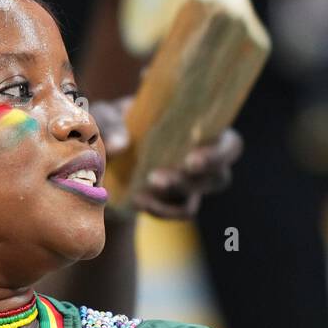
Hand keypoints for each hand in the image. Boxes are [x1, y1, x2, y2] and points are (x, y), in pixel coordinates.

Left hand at [92, 96, 242, 218]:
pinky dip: (162, 208)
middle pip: (222, 174)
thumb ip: (111, 122)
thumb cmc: (112, 127)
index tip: (192, 155)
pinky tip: (140, 199)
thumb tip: (120, 145)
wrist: (99, 166)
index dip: (220, 151)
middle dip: (207, 171)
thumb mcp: (106, 117)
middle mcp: (200, 157)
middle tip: (185, 166)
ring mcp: (189, 183)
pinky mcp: (174, 202)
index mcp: (197, 128)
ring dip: (179, 189)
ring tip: (151, 182)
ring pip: (200, 193)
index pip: (228, 142)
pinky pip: (181, 211)